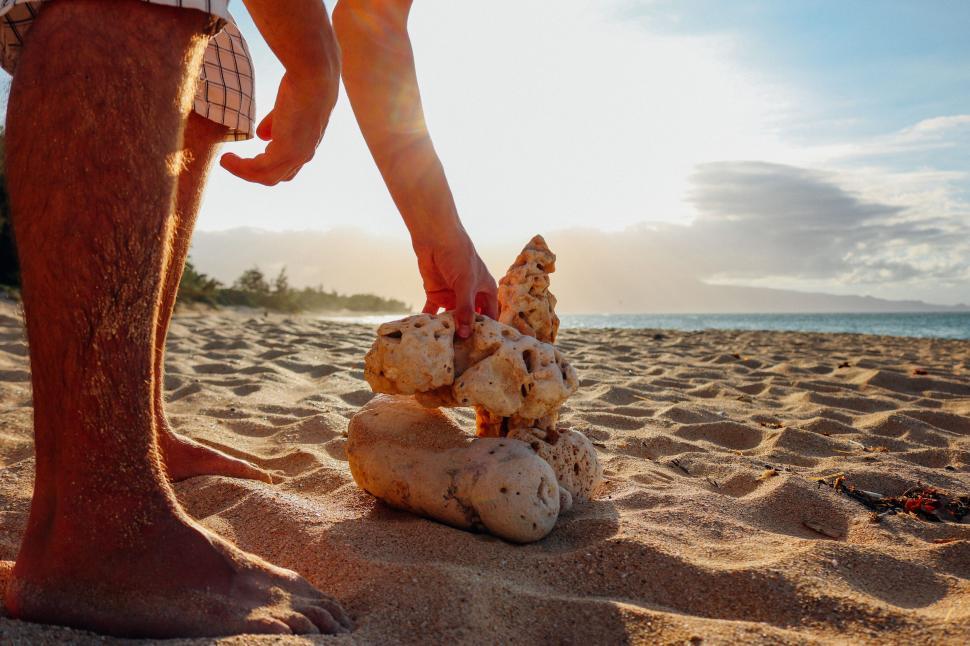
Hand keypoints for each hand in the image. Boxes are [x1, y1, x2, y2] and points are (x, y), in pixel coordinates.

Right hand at [220, 71, 337, 184]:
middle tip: (231, 162)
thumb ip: (274, 123)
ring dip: (242, 172)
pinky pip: (259, 169)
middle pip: (276, 176)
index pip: (286, 166)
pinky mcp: (286, 151)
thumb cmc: (304, 84)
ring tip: (225, 161)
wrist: (313, 76)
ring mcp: (297, 155)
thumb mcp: (286, 108)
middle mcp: (304, 154)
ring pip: (266, 177)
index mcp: (306, 144)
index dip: (267, 165)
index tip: (248, 158)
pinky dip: (240, 167)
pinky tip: (226, 158)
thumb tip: (262, 136)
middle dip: (252, 173)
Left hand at [414, 227, 497, 338]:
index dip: (489, 330)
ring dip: (449, 330)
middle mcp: (470, 296)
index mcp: (485, 291)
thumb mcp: (466, 284)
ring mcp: (453, 296)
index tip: (485, 348)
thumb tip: (466, 334)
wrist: (435, 238)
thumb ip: (466, 309)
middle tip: (465, 355)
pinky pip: (433, 313)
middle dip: (468, 333)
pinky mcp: (436, 295)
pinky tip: (427, 335)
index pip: (491, 315)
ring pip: (452, 318)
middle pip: (471, 319)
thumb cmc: (459, 256)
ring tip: (446, 349)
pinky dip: (430, 321)